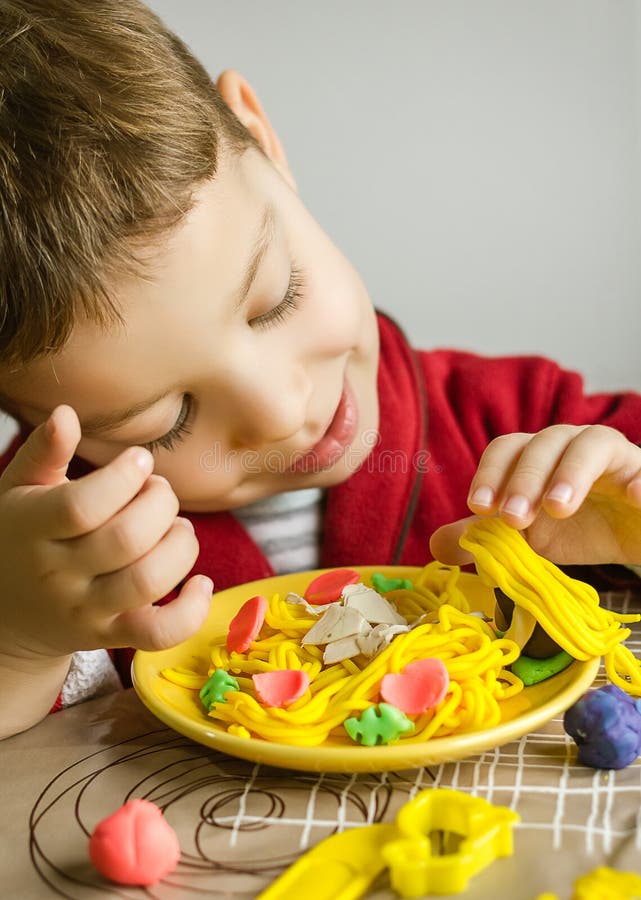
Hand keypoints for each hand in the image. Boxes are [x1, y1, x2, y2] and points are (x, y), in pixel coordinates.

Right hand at [0, 405, 212, 661]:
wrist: (4, 616)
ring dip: (180, 545)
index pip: (82, 506)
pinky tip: (199, 582)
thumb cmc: (19, 536)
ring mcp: (86, 610)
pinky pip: (160, 634)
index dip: (123, 477)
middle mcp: (58, 574)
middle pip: (126, 540)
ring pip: (148, 581)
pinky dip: (192, 610)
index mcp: (31, 528)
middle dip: (160, 503)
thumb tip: (65, 413)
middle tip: (158, 490)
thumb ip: (43, 452)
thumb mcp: (18, 489)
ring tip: (177, 527)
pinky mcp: (112, 637)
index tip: (140, 460)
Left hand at [430, 424, 640, 566]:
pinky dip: (640, 481)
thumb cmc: (578, 527)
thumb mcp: (527, 537)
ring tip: (558, 506)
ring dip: (571, 472)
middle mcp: (572, 446)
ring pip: (591, 444)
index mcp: (537, 456)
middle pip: (544, 443)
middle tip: (514, 518)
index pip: (507, 448)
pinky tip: (632, 498)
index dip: (490, 472)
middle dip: (524, 479)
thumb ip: (485, 537)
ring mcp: (614, 457)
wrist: (634, 536)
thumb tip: (438, 546)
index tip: (478, 506)